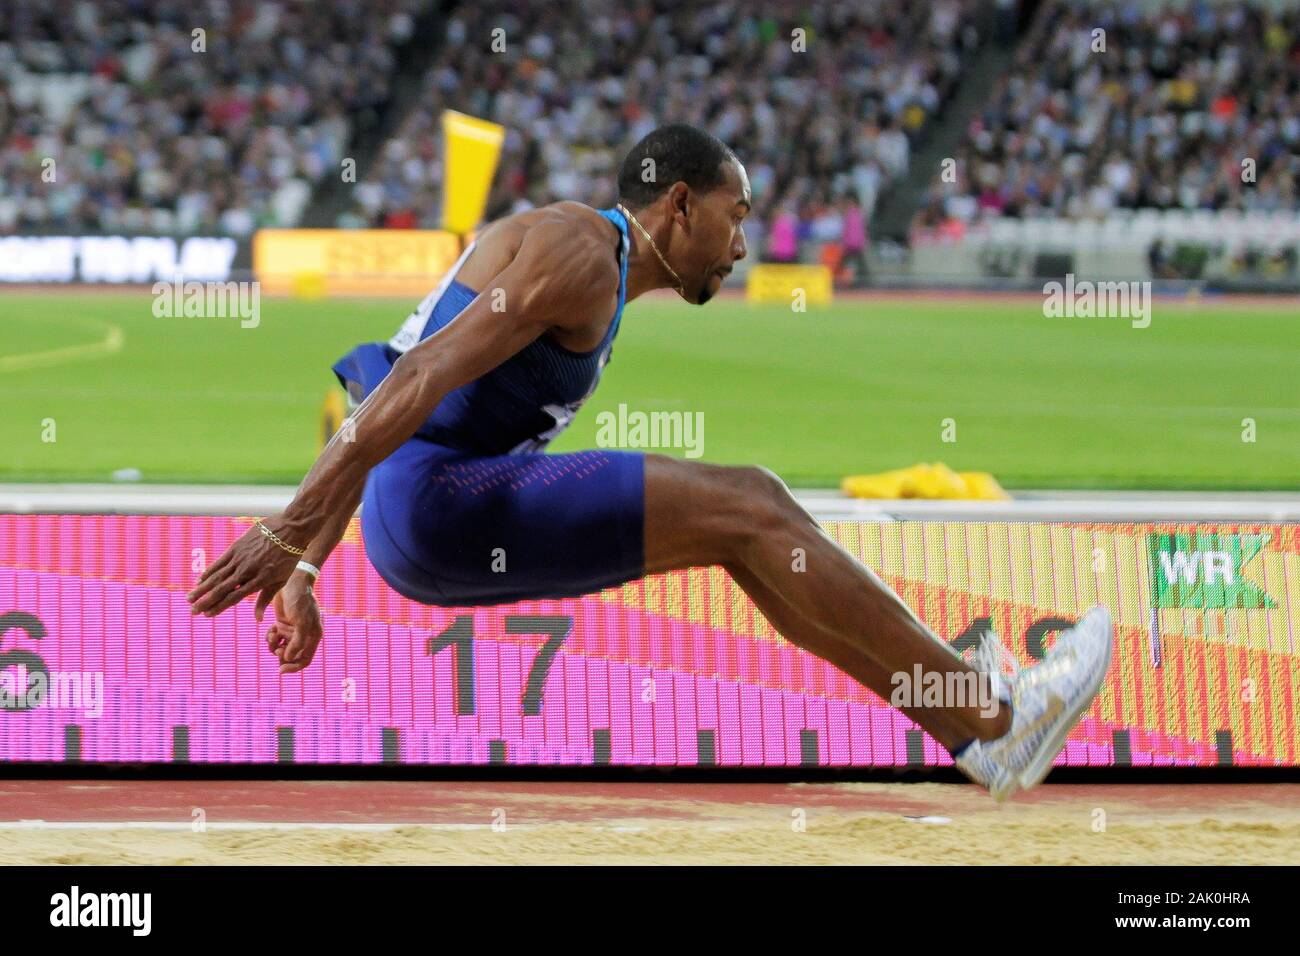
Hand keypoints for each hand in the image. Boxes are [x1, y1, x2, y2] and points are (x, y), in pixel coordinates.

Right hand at [187, 515, 304, 619]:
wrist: (290, 530)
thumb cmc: (288, 558)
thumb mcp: (281, 581)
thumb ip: (265, 599)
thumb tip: (257, 620)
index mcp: (259, 581)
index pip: (234, 598)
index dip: (219, 607)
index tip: (207, 615)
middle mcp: (247, 571)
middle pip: (222, 589)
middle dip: (205, 602)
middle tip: (193, 611)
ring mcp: (240, 558)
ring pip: (216, 577)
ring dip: (201, 589)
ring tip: (189, 599)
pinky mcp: (236, 547)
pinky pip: (218, 562)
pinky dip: (208, 572)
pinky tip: (199, 581)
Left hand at [265, 578, 323, 673]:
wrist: (294, 583)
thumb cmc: (301, 601)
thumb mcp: (301, 622)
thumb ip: (297, 642)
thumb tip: (288, 658)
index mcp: (313, 637)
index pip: (305, 659)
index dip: (294, 667)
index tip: (280, 670)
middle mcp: (304, 636)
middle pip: (292, 656)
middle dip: (282, 655)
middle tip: (275, 649)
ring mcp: (292, 631)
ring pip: (281, 648)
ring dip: (273, 646)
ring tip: (271, 636)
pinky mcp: (282, 625)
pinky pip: (274, 639)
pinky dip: (270, 637)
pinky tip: (270, 630)